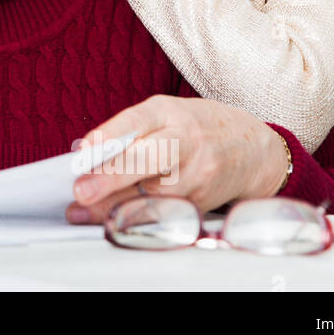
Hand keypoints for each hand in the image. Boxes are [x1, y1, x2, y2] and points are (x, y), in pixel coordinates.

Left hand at [65, 95, 289, 223]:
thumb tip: (85, 155)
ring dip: (112, 206)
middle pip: (148, 158)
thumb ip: (127, 131)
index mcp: (169, 112)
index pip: (138, 119)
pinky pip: (162, 213)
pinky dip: (132, 219)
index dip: (111, 134)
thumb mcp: (165, 115)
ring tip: (80, 212)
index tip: (86, 149)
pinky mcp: (201, 202)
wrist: (253, 150)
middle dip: (112, 176)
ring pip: (152, 195)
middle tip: (82, 190)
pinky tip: (110, 222)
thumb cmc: (197, 129)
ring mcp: (197, 173)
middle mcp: (186, 141)